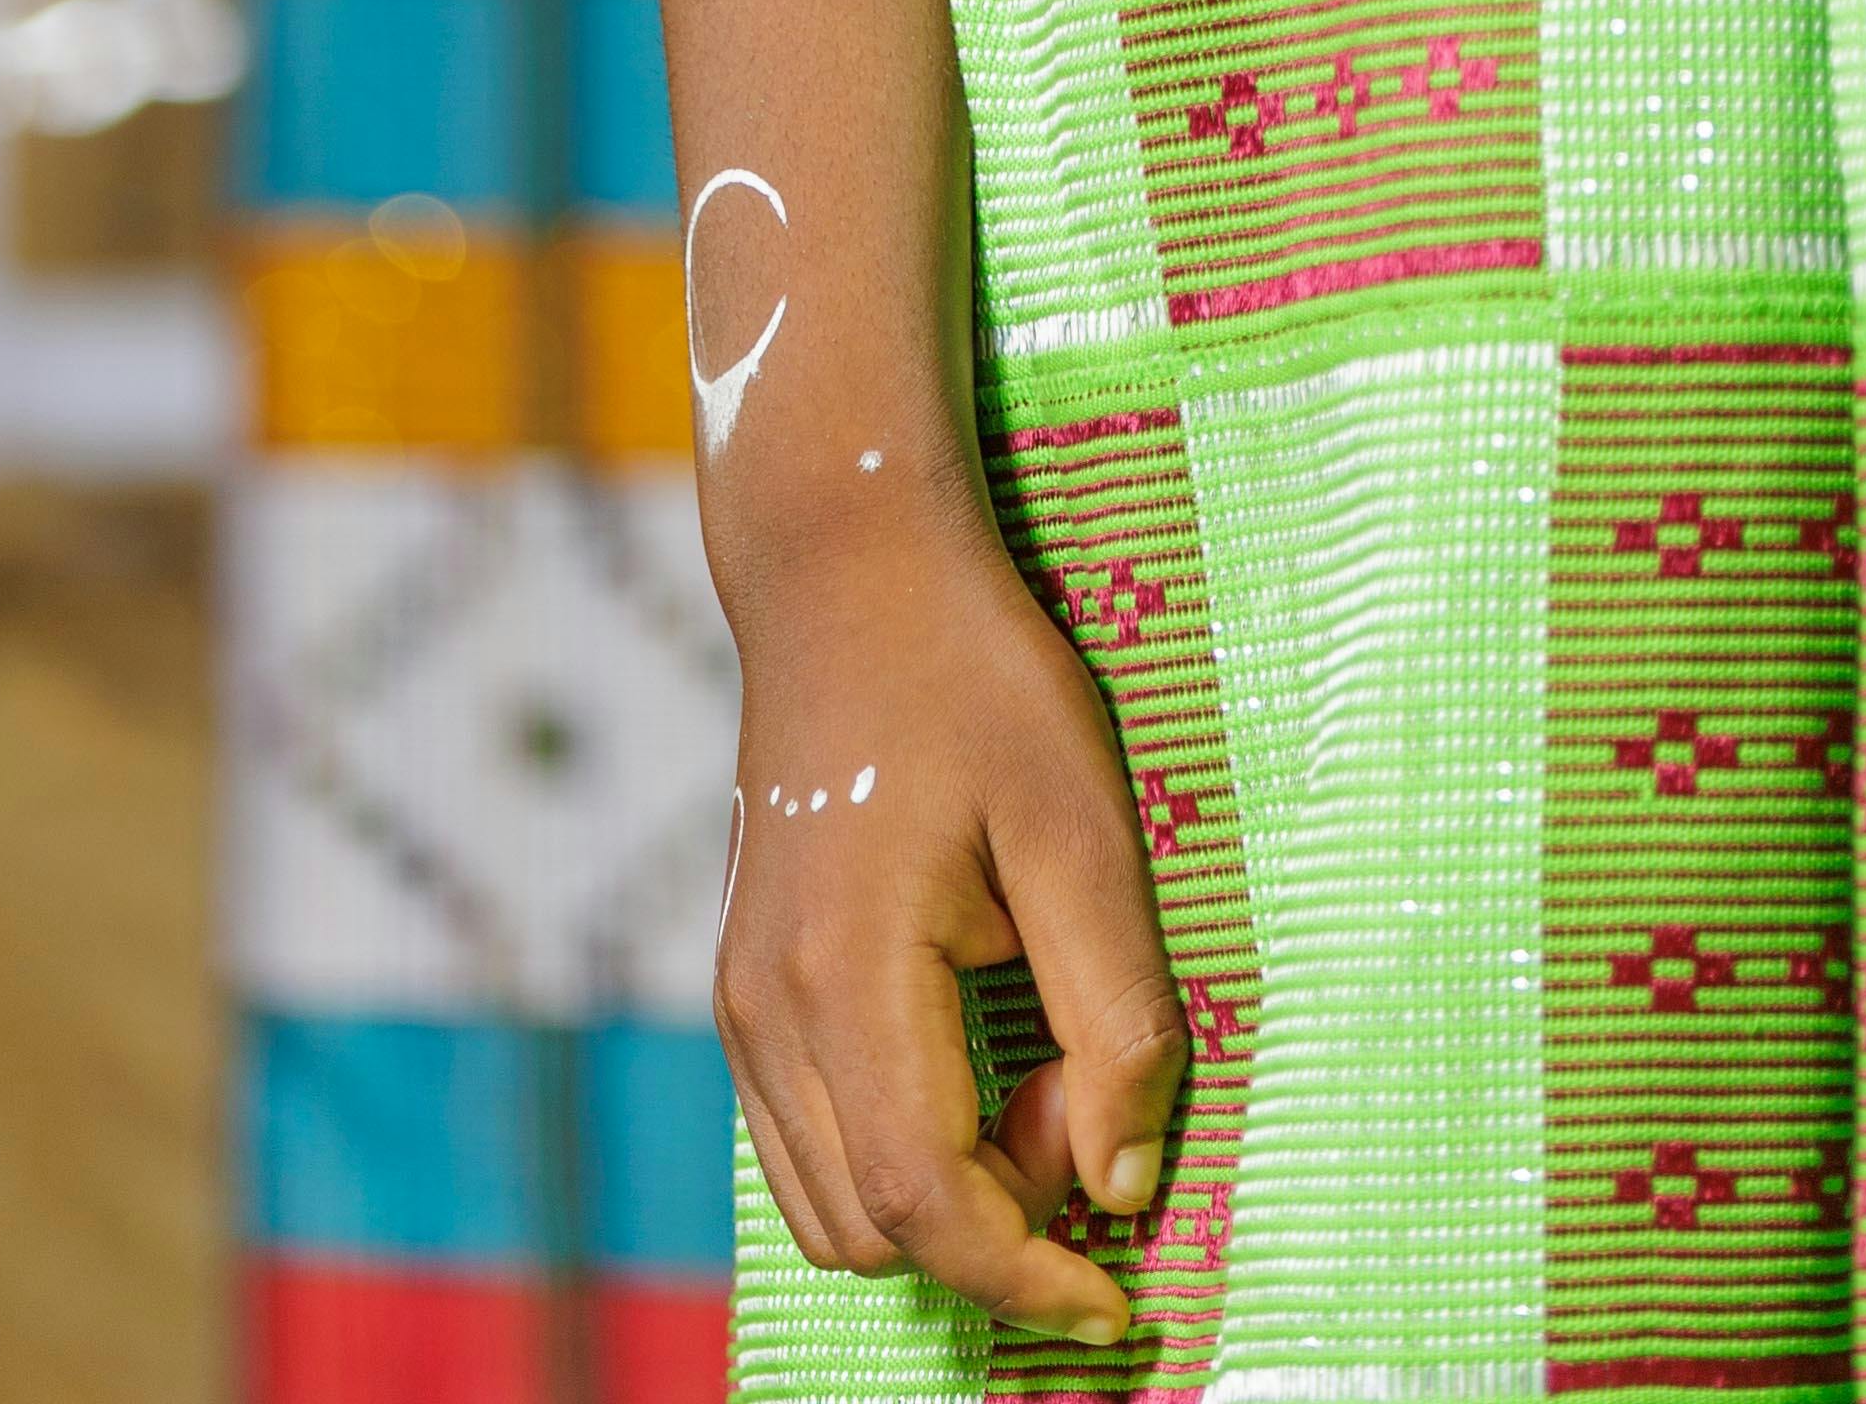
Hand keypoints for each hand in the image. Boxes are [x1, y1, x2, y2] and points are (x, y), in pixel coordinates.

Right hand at [716, 507, 1188, 1344]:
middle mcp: (765, 1015)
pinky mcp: (744, 986)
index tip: (1121, 1296)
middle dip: (1000, 1224)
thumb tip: (1125, 1178)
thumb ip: (1115, 1009)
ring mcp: (740, 1005)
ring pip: (832, 1205)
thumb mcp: (1083, 824)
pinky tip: (979, 1060)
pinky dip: (894, 1152)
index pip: (929, 1206)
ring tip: (1043, 1073)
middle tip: (1094, 1107)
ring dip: (945, 1193)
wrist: (847, 568)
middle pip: (875, 1228)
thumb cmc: (978, 676)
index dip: (1029, 1276)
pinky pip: (807, 1141)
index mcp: (845, 978)